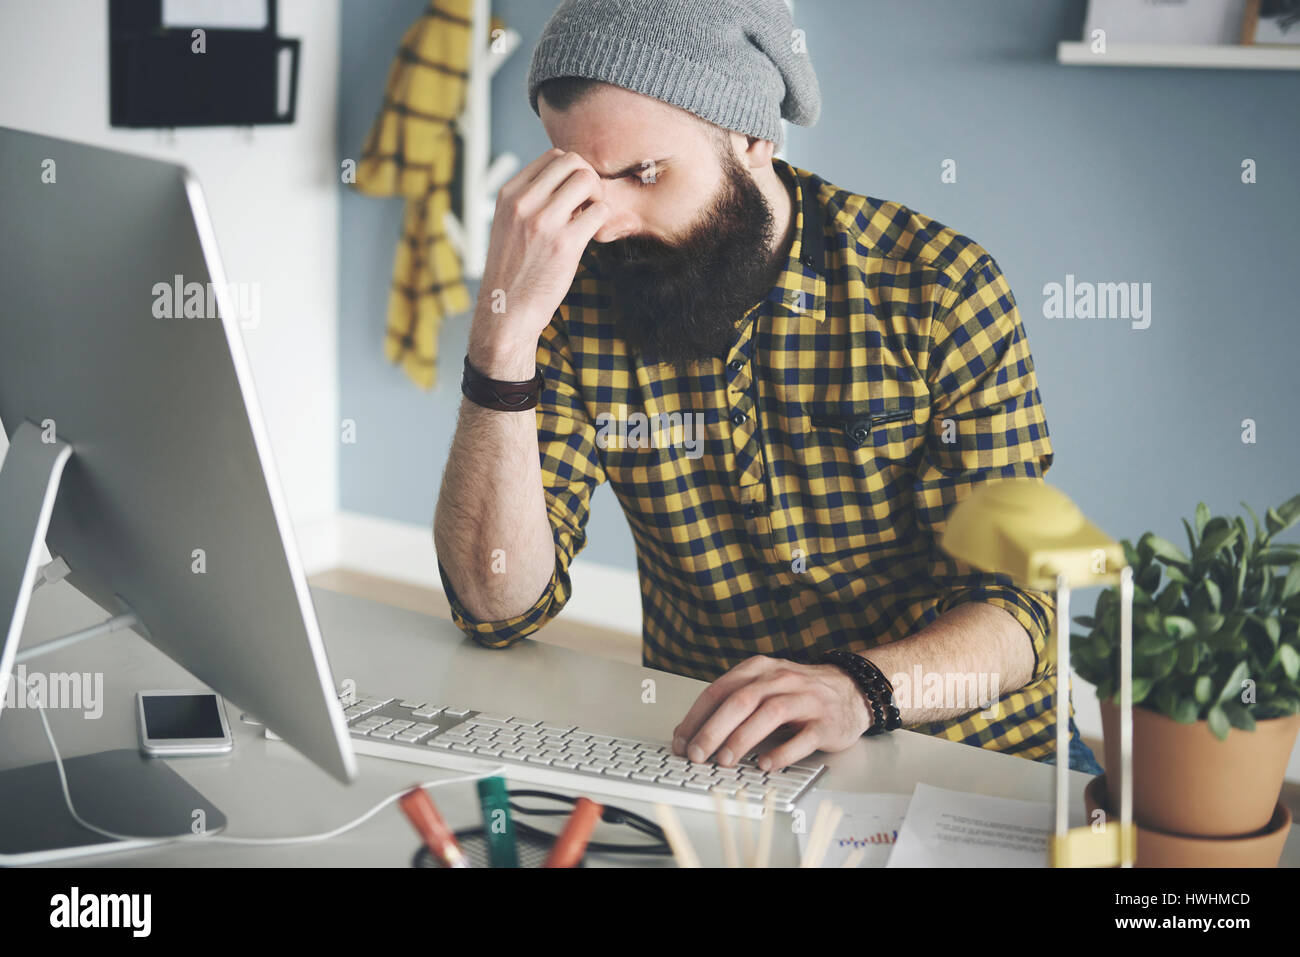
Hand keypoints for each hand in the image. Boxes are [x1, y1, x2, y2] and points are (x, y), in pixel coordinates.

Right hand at [468, 148, 610, 377]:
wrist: (506, 310)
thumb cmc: (513, 269)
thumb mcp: (508, 225)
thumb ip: (530, 200)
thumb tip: (567, 181)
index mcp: (509, 194)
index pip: (552, 157)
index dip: (572, 172)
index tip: (574, 195)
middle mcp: (524, 203)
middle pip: (573, 162)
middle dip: (589, 178)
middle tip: (589, 203)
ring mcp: (544, 222)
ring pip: (588, 181)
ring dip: (598, 196)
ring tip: (590, 218)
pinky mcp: (565, 244)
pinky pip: (600, 212)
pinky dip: (603, 219)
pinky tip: (593, 234)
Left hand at [671, 655, 872, 771]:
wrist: (852, 690)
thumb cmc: (799, 693)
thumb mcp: (764, 687)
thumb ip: (732, 704)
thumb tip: (692, 734)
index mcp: (760, 669)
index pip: (720, 689)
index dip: (697, 716)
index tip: (681, 741)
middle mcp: (782, 679)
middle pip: (742, 699)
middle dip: (714, 728)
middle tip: (696, 754)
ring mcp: (807, 699)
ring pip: (770, 713)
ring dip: (744, 738)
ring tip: (725, 760)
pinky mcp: (827, 723)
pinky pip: (804, 737)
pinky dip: (783, 752)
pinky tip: (766, 766)